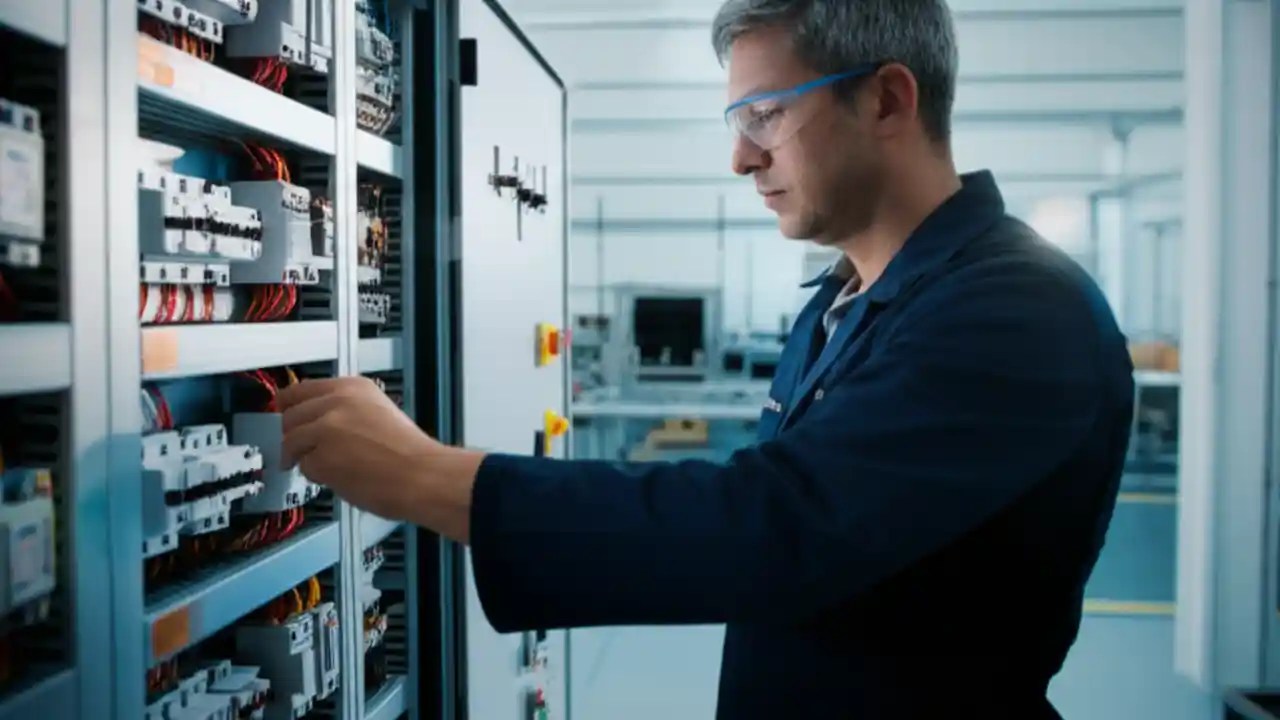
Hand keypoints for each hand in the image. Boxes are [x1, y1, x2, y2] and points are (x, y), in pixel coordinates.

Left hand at [277, 376, 481, 539]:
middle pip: (289, 416)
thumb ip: (346, 410)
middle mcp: (336, 402)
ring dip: (303, 458)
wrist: (422, 475)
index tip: (282, 413)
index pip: (300, 390)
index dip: (287, 406)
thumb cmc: (410, 453)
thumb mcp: (379, 412)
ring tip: (325, 469)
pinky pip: (304, 467)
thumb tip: (319, 421)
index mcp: (353, 387)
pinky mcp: (321, 456)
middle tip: (299, 451)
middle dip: (291, 436)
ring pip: (291, 442)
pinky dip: (317, 476)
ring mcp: (326, 428)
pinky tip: (340, 478)